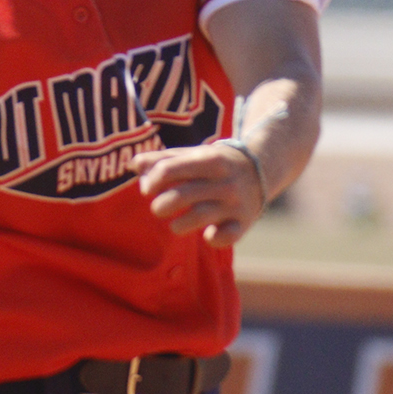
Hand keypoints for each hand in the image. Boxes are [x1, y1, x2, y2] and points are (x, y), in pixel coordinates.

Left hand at [130, 141, 265, 246]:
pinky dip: (214, 239)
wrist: (258, 169)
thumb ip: (162, 160)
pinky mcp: (243, 223)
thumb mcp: (191, 154)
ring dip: (180, 224)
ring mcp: (235, 202)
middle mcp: (224, 181)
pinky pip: (227, 236)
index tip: (147, 188)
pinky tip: (207, 235)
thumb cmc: (212, 164)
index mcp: (209, 159)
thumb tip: (134, 165)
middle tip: (158, 208)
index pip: (171, 169)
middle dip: (162, 205)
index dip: (152, 181)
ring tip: (175, 225)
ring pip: (201, 216)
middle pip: (183, 195)